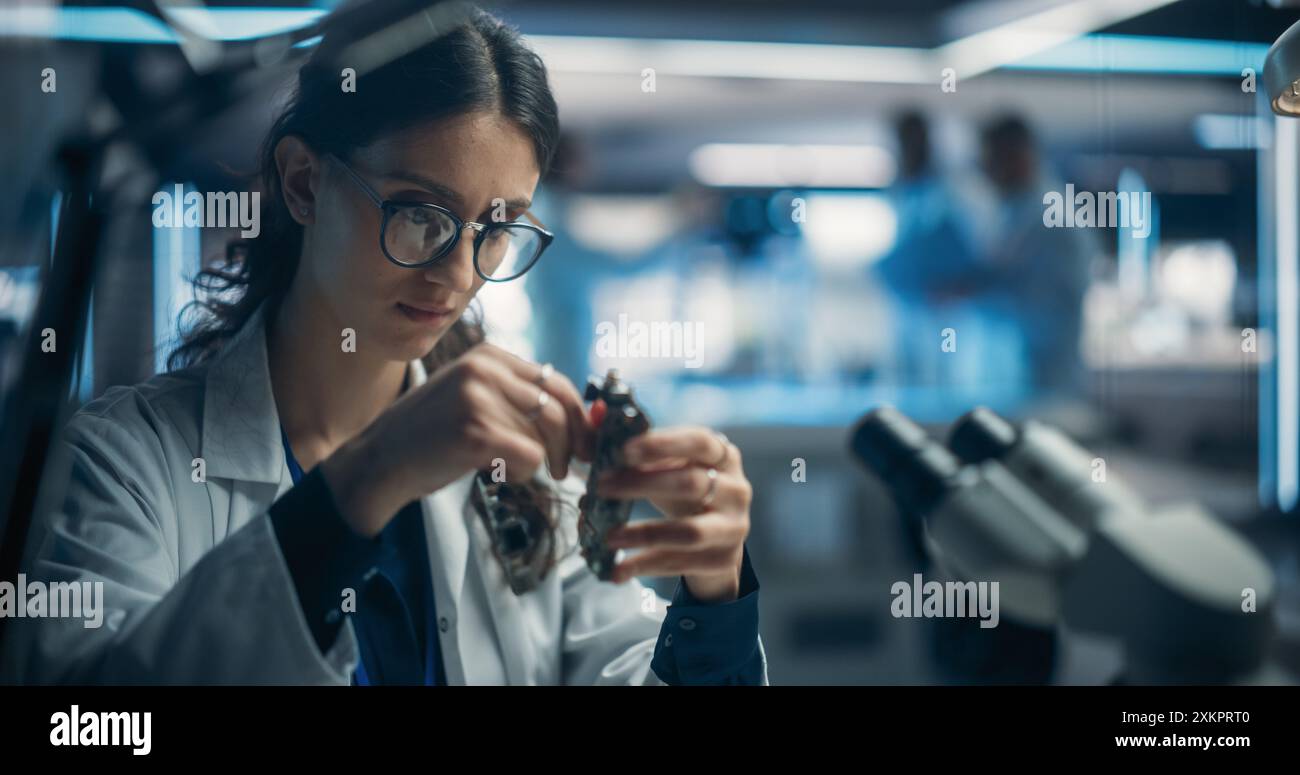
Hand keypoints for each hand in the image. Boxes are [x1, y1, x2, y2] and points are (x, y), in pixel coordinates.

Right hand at [322, 344, 592, 536]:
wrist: (380, 460)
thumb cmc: (431, 435)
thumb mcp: (472, 396)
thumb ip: (516, 397)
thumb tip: (582, 415)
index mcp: (489, 355)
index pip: (555, 381)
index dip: (578, 416)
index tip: (586, 441)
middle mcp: (486, 369)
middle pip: (557, 407)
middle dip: (573, 442)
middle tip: (568, 467)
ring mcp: (479, 398)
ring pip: (545, 435)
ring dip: (540, 461)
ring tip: (514, 468)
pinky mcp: (477, 431)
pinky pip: (530, 457)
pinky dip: (521, 473)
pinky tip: (495, 472)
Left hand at [595, 427, 750, 602]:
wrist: (716, 542)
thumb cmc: (684, 493)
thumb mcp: (668, 467)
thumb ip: (634, 444)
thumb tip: (595, 415)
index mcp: (724, 455)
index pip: (698, 442)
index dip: (662, 444)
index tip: (624, 450)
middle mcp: (736, 489)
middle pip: (690, 484)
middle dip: (641, 485)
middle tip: (601, 487)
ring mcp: (733, 527)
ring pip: (687, 532)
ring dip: (643, 533)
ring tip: (608, 537)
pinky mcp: (723, 560)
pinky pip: (681, 563)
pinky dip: (646, 565)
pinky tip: (618, 570)